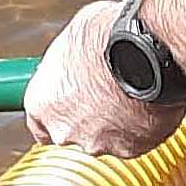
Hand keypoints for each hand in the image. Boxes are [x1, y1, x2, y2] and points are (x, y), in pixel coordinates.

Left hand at [24, 0, 185, 158]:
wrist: (147, 52)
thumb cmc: (108, 39)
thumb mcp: (75, 35)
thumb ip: (69, 60)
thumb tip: (78, 56)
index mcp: (43, 103)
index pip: (38, 123)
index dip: (55, 112)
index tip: (66, 104)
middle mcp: (65, 130)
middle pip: (71, 131)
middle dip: (86, 116)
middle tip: (104, 92)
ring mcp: (98, 142)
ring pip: (104, 138)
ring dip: (114, 122)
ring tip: (129, 94)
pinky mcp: (131, 149)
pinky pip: (133, 140)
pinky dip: (139, 127)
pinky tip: (146, 103)